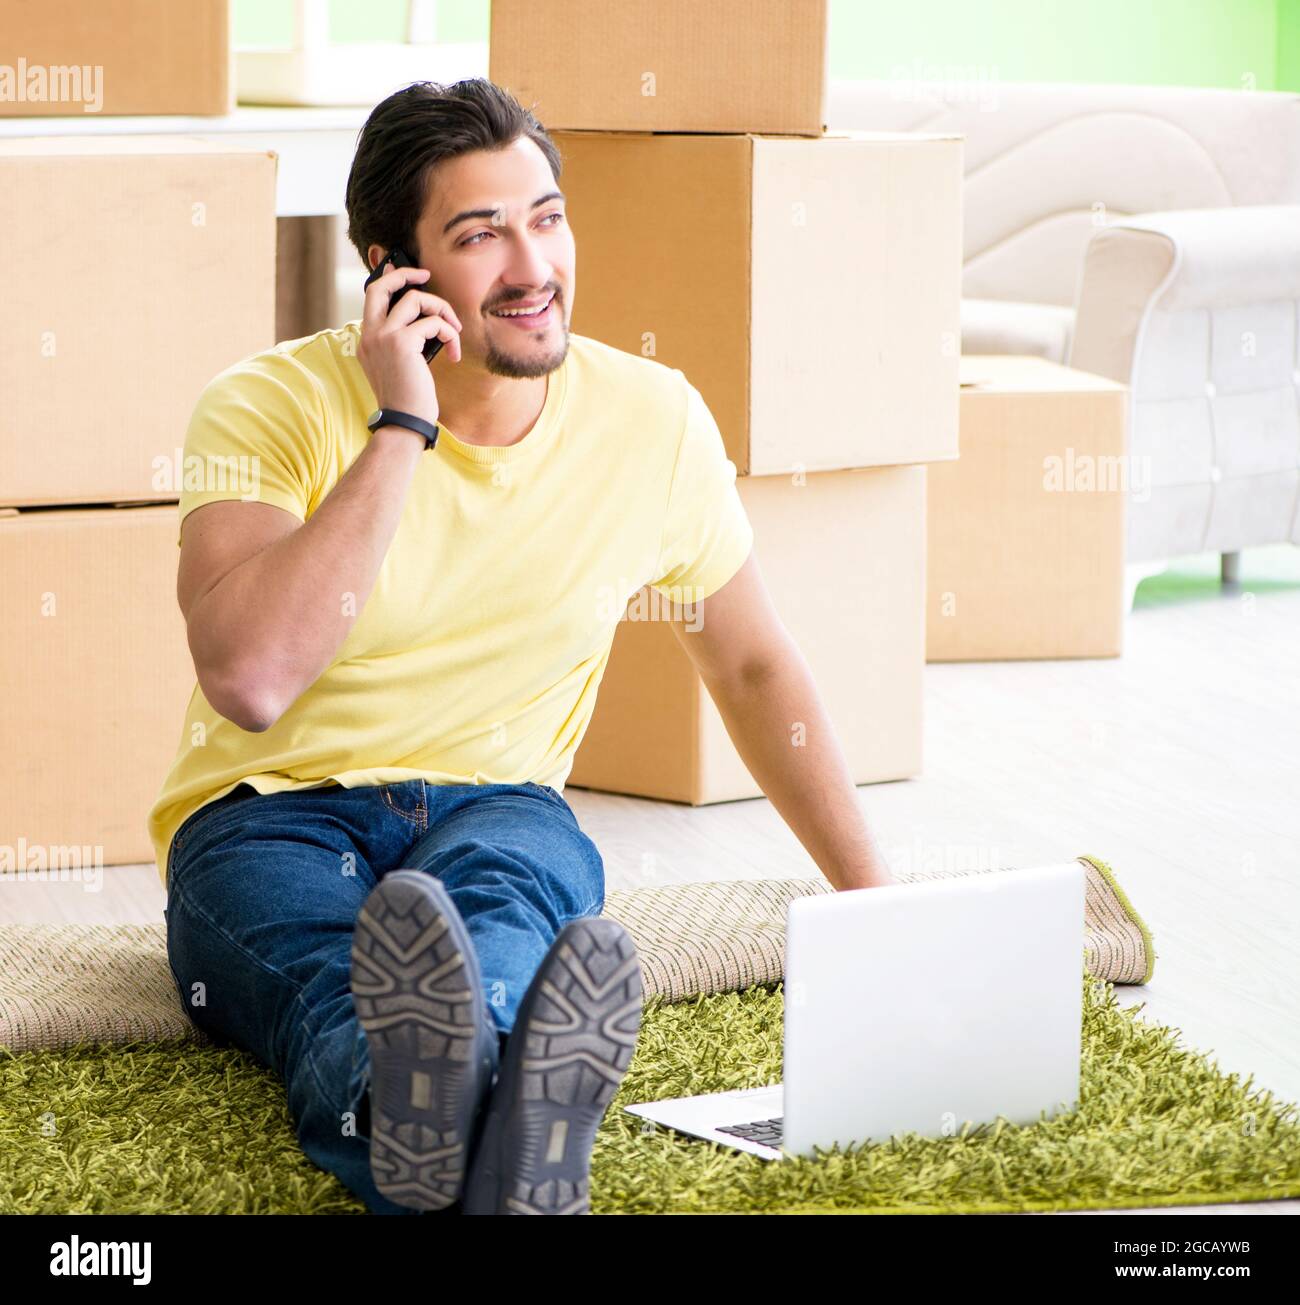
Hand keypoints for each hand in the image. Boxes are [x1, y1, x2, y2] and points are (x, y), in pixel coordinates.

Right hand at [356, 264, 462, 424]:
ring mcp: (383, 336)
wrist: (404, 423)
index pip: (373, 296)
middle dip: (406, 274)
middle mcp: (370, 334)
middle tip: (427, 276)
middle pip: (381, 285)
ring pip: (415, 299)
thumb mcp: (402, 366)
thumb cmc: (408, 400)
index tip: (413, 275)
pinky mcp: (402, 343)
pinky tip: (454, 354)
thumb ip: (405, 341)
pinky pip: (433, 323)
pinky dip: (450, 334)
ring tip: (453, 332)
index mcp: (367, 340)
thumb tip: (426, 320)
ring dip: (442, 311)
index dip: (391, 278)